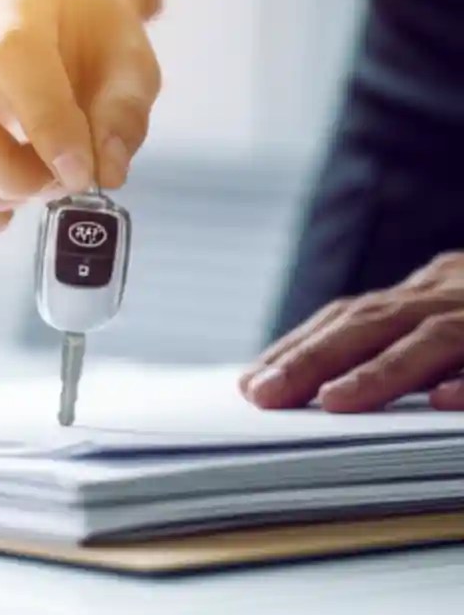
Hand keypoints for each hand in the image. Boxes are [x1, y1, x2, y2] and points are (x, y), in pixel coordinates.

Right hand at [0, 0, 160, 238]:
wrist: (32, 2)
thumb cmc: (80, 24)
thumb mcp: (125, 48)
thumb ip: (123, 106)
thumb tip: (103, 173)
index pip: (8, 55)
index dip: (47, 123)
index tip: (81, 172)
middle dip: (3, 173)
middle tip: (54, 181)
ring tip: (31, 182)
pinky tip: (1, 194)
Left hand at [241, 252, 463, 412]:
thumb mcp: (457, 312)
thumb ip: (410, 340)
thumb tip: (328, 385)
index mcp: (428, 293)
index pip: (351, 317)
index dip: (299, 348)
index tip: (252, 383)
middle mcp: (451, 294)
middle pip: (374, 322)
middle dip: (315, 359)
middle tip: (266, 395)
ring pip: (434, 336)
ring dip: (379, 370)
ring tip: (332, 400)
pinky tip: (441, 400)